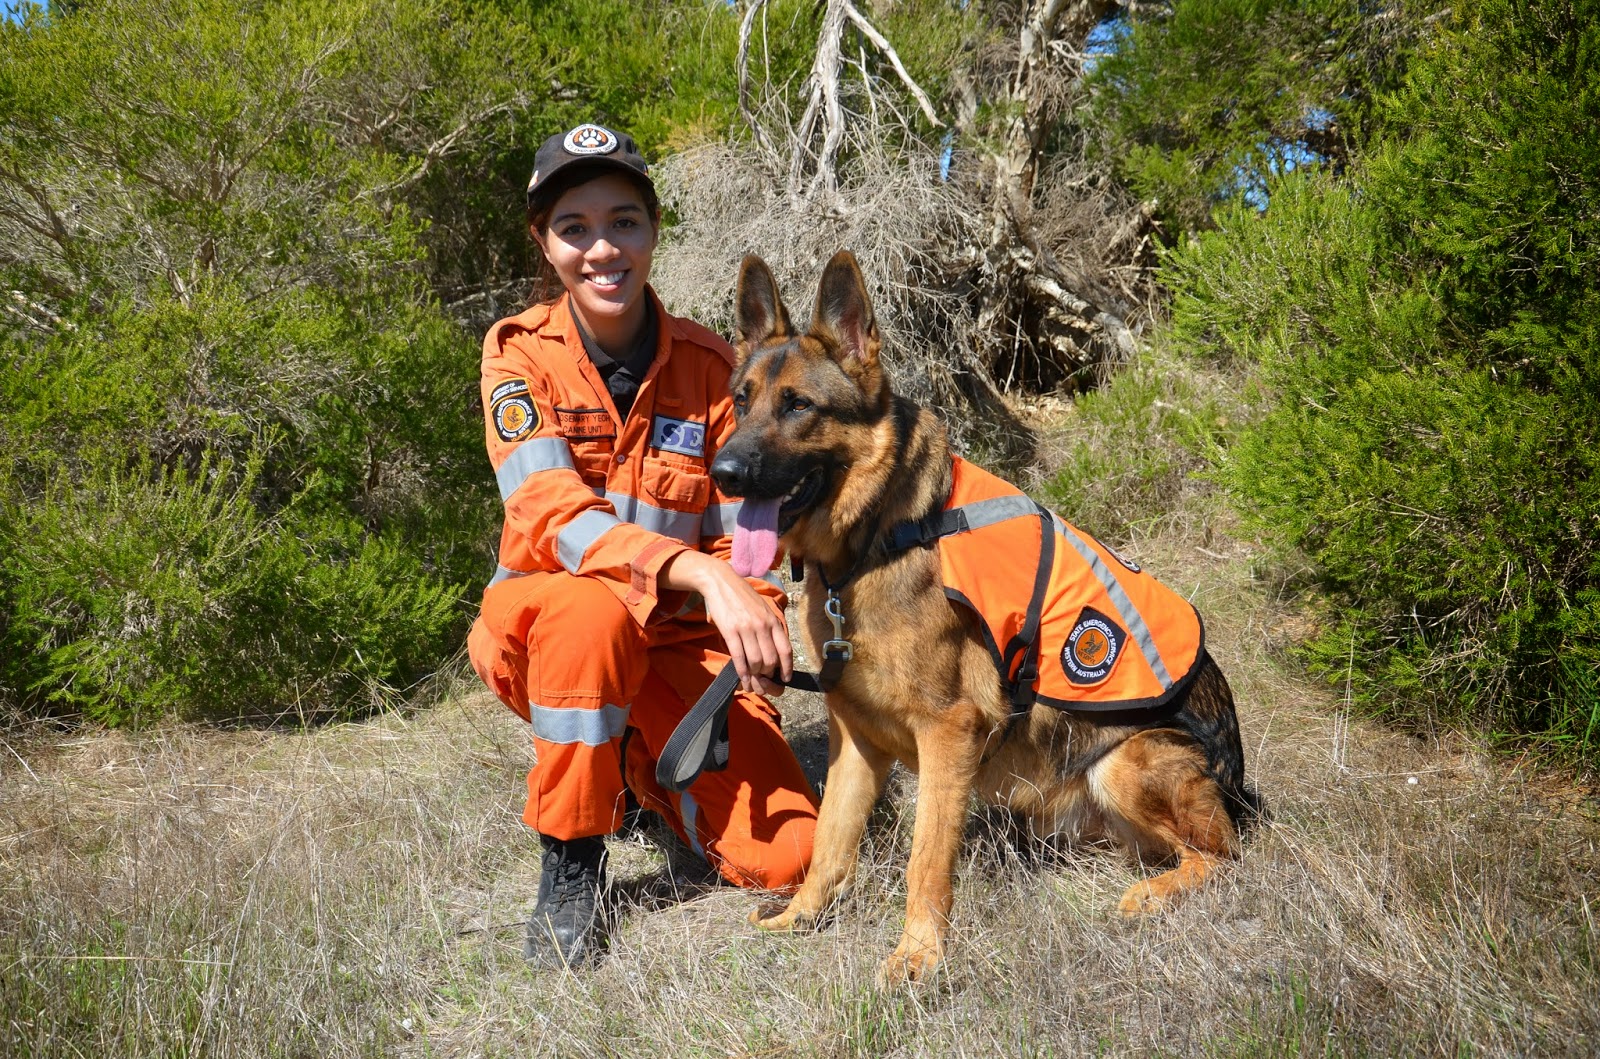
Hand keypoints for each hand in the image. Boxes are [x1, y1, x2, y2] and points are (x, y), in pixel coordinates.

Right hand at [660, 551, 791, 694]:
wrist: (721, 582)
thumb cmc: (743, 597)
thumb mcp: (763, 609)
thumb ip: (770, 628)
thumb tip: (775, 651)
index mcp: (773, 620)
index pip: (786, 650)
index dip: (787, 668)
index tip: (785, 678)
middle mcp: (762, 625)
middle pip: (770, 660)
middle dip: (768, 674)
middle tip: (763, 678)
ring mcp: (746, 628)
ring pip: (756, 661)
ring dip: (755, 674)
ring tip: (752, 679)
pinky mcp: (730, 631)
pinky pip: (739, 657)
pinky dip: (742, 673)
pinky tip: (743, 679)